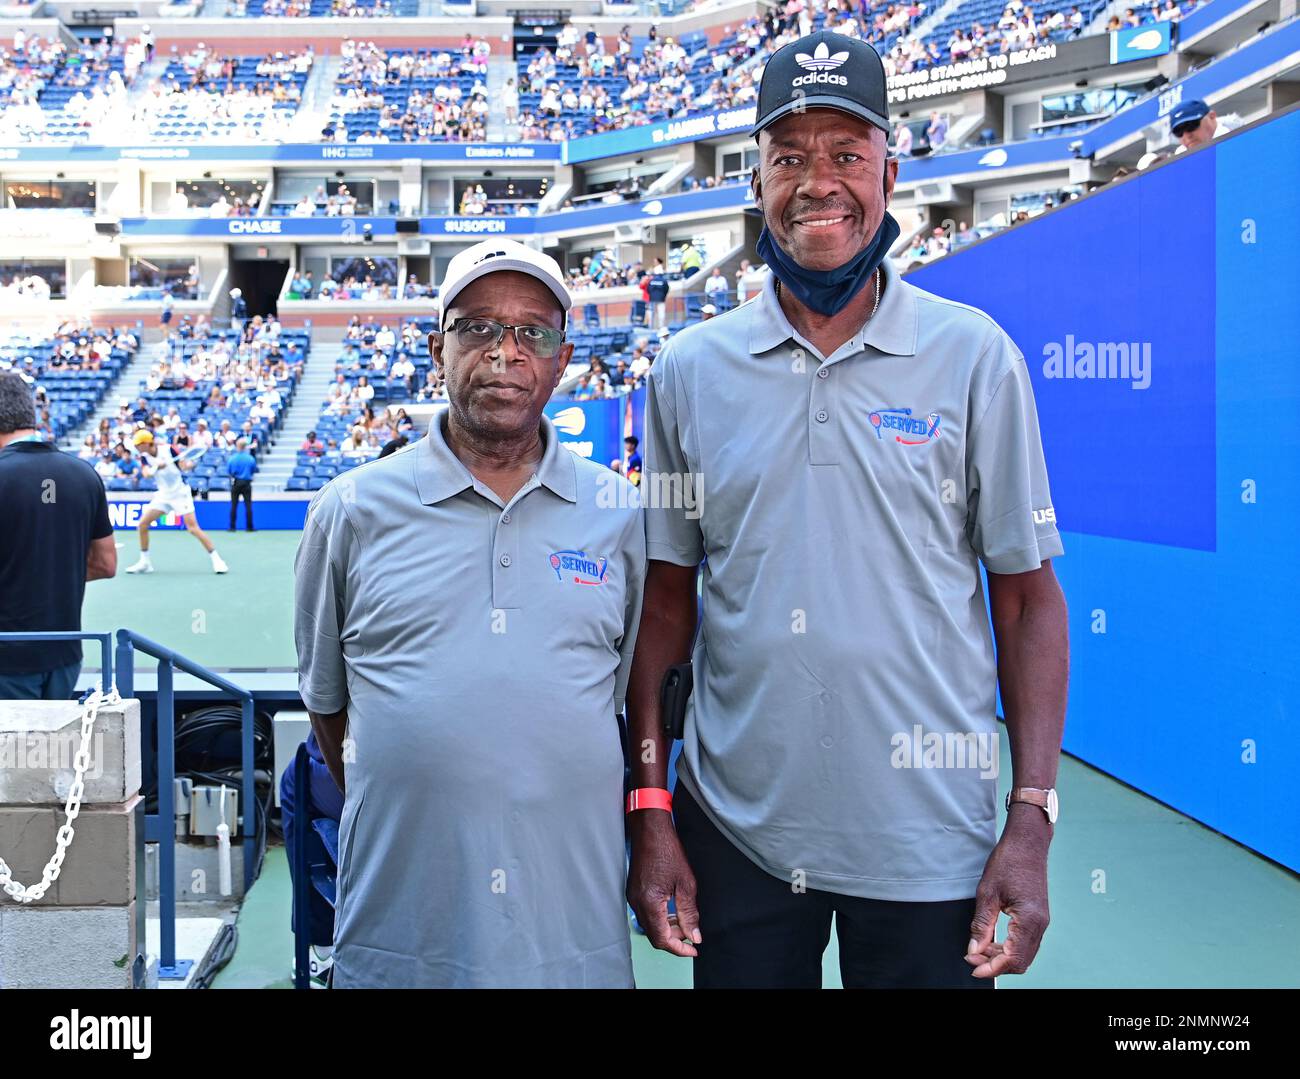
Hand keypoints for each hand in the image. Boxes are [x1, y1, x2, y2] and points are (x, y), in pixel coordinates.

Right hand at [627, 810, 701, 957]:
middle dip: (674, 939)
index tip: (693, 949)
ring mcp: (633, 898)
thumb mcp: (686, 884)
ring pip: (650, 925)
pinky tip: (672, 910)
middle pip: (654, 935)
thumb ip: (689, 913)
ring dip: (667, 929)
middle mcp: (637, 903)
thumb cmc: (667, 851)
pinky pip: (646, 913)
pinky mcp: (633, 892)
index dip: (679, 948)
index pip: (662, 939)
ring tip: (684, 921)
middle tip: (691, 934)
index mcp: (649, 903)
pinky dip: (659, 918)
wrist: (650, 830)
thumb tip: (694, 935)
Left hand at [965, 805, 1050, 977]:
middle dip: (995, 965)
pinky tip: (993, 941)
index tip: (972, 966)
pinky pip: (1026, 942)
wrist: (1028, 842)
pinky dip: (1010, 948)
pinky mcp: (1038, 916)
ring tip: (979, 950)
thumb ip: (981, 925)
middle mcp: (1040, 925)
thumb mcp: (987, 893)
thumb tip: (974, 950)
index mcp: (1029, 920)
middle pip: (1020, 962)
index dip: (991, 968)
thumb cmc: (1008, 862)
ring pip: (1024, 954)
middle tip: (972, 957)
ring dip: (1002, 958)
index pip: (1012, 959)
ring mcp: (1042, 921)